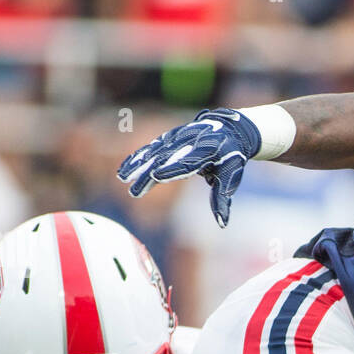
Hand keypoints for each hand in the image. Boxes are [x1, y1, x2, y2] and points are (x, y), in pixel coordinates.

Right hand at [117, 109, 262, 225]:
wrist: (229, 130)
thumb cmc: (231, 158)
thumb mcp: (230, 177)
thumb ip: (222, 199)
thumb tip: (222, 223)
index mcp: (207, 150)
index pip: (188, 161)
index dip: (172, 168)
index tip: (156, 176)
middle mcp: (189, 141)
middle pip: (166, 158)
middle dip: (148, 174)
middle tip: (134, 191)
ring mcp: (178, 137)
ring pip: (154, 151)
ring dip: (137, 164)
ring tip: (123, 178)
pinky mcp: (169, 137)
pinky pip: (151, 148)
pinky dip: (137, 157)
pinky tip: (125, 168)